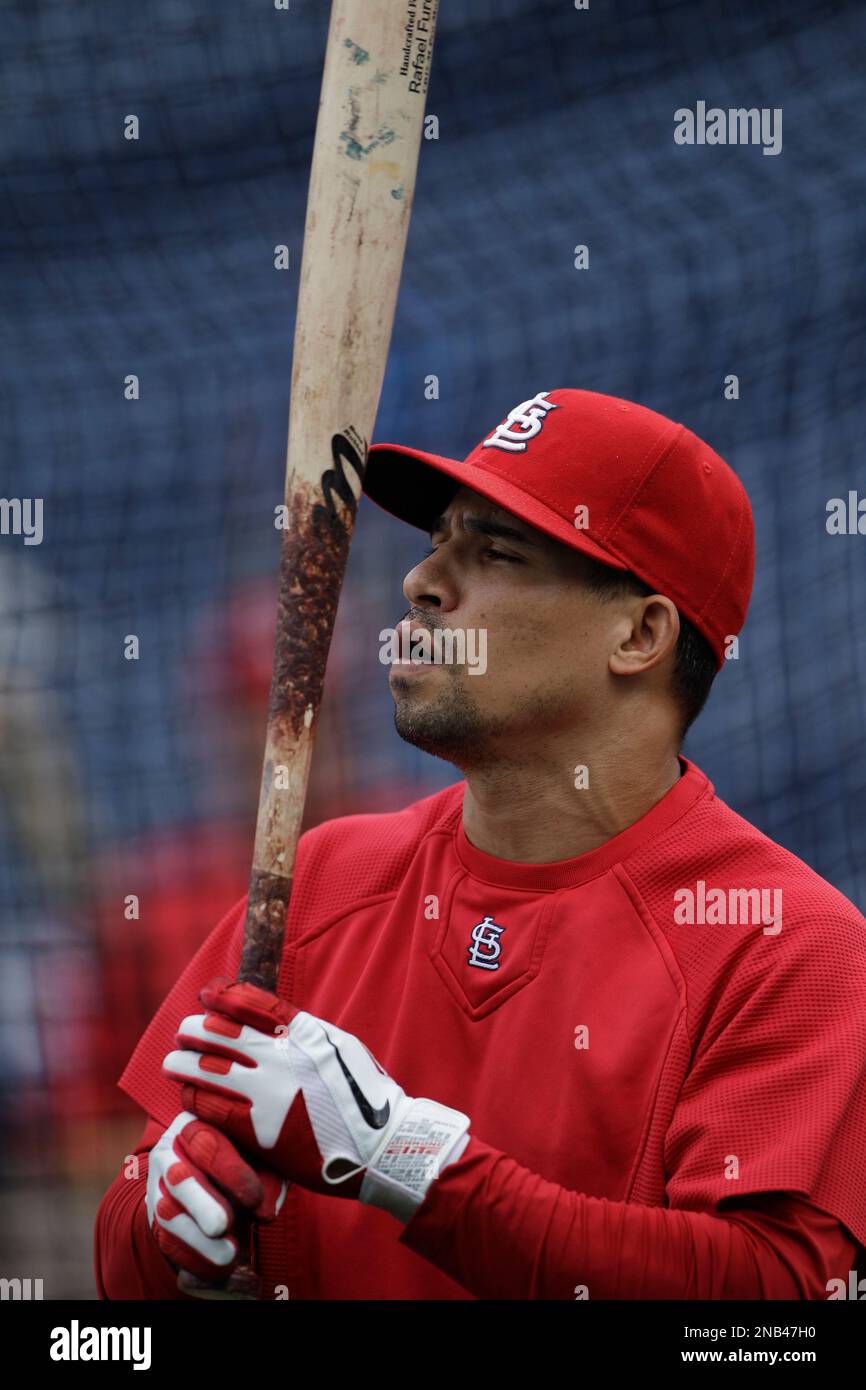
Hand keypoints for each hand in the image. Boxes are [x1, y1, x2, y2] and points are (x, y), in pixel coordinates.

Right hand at [145, 1110, 285, 1291]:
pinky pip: (165, 1240)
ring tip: (228, 1254)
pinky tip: (215, 1268)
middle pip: (178, 1177)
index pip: (205, 1141)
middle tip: (222, 1225)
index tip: (255, 1197)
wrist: (214, 1171)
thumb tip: (266, 1210)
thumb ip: (267, 1173)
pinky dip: (190, 1257)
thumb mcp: (260, 1153)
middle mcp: (169, 1151)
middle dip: (202, 1204)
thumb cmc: (248, 1155)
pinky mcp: (155, 1216)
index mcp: (196, 1122)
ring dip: (197, 1239)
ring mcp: (157, 1185)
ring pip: (167, 1213)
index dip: (230, 1171)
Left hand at [162, 978, 470, 1223]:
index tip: (206, 993)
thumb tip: (267, 1018)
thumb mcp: (339, 1046)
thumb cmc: (362, 1095)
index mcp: (306, 1032)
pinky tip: (189, 1095)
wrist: (381, 1147)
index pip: (252, 1002)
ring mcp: (271, 1094)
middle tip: (183, 1032)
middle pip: (222, 1033)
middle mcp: (285, 1058)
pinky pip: (213, 1108)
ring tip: (174, 1062)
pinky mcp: (261, 1131)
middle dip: (195, 1029)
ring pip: (210, 1069)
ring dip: (185, 1062)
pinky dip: (195, 1097)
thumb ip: (303, 1030)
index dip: (224, 995)